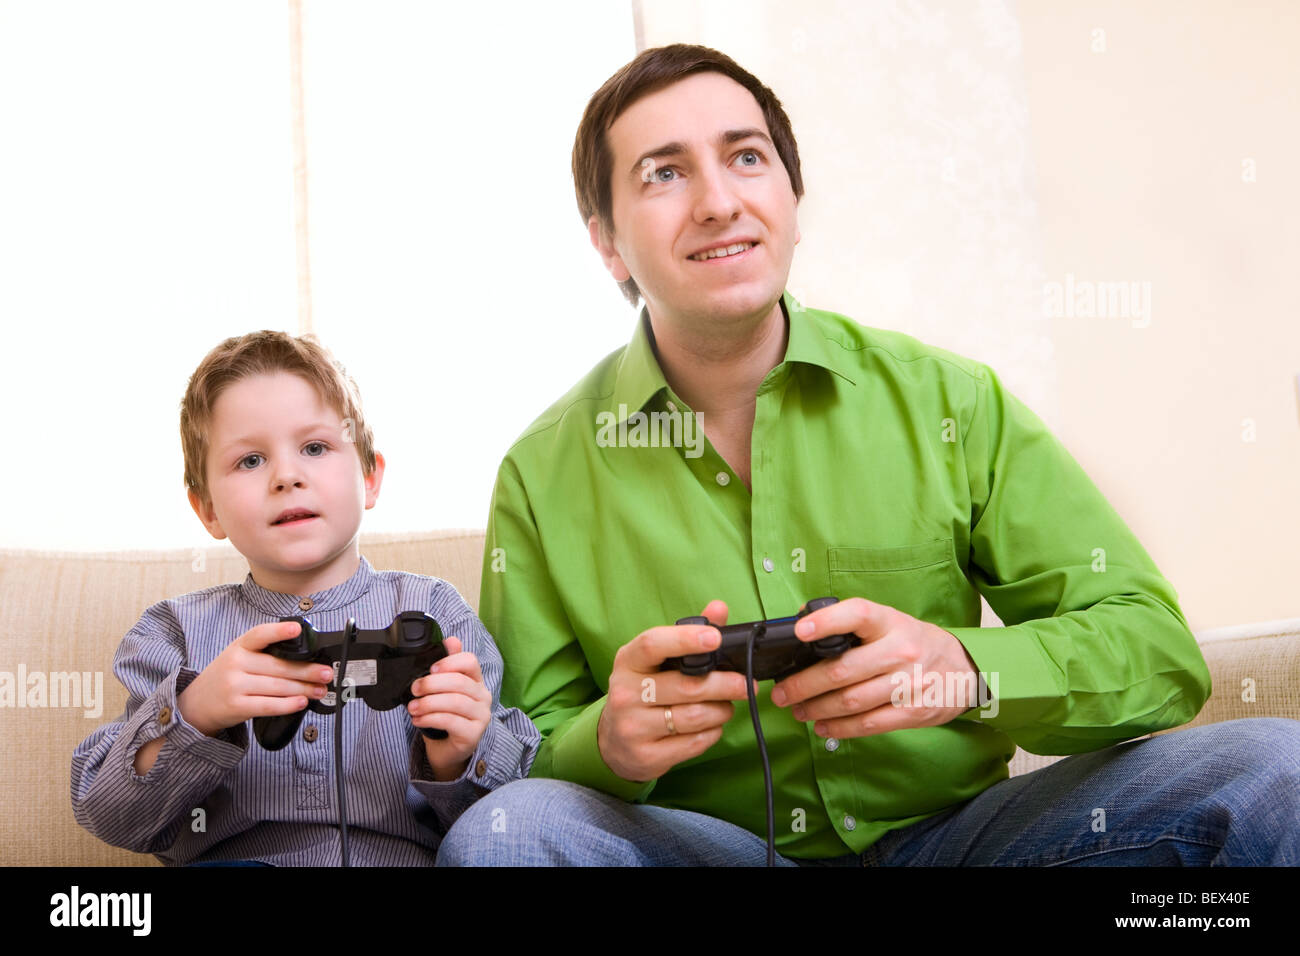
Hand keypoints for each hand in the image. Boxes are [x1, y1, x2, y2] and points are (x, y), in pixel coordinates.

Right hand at [177, 620, 334, 736]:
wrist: (195, 704)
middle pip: (279, 666)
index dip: (279, 631)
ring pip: (277, 687)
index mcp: (239, 646)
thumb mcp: (238, 657)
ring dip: (304, 689)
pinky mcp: (236, 706)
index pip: (260, 634)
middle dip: (308, 670)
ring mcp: (234, 685)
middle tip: (327, 673)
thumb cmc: (227, 677)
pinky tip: (301, 702)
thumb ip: (265, 653)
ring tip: (320, 690)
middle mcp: (235, 663)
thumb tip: (306, 658)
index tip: (297, 629)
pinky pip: (268, 705)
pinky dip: (288, 704)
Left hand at [409, 636, 491, 780]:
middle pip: (459, 682)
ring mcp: (481, 716)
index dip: (450, 662)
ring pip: (455, 702)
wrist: (446, 749)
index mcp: (476, 680)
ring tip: (412, 707)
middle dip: (432, 684)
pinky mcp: (473, 735)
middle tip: (414, 689)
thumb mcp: (441, 690)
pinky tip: (418, 720)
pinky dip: (430, 719)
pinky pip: (451, 722)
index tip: (430, 668)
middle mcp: (483, 696)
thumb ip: (445, 667)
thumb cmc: (444, 715)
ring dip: (428, 703)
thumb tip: (450, 640)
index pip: (470, 661)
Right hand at [597, 600, 755, 782]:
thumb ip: (689, 634)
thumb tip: (719, 608)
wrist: (612, 742)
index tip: (716, 638)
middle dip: (724, 684)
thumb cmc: (642, 692)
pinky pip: (694, 743)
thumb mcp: (656, 661)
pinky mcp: (646, 755)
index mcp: (628, 662)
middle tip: (748, 684)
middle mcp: (625, 693)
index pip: (653, 644)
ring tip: (727, 706)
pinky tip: (711, 725)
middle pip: (686, 686)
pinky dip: (712, 732)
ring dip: (721, 711)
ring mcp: (633, 727)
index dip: (686, 639)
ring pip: (694, 717)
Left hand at [770, 598, 980, 737]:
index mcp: (891, 622)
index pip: (858, 614)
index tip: (799, 631)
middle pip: (844, 670)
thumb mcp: (890, 622)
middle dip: (804, 684)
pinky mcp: (913, 712)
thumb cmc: (913, 643)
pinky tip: (822, 726)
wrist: (964, 669)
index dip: (827, 621)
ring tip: (798, 710)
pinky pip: (868, 724)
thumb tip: (802, 623)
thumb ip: (852, 624)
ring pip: (851, 701)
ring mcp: (909, 684)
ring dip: (817, 709)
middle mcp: (901, 651)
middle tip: (782, 693)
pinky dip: (840, 728)